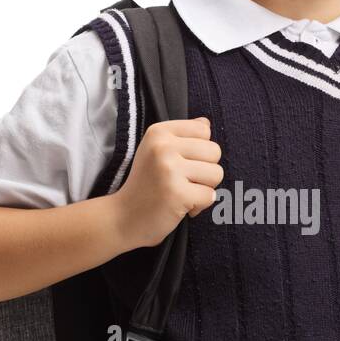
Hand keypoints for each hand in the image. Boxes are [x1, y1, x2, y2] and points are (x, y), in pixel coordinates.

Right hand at [113, 118, 222, 248]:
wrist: (123, 218)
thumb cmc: (145, 185)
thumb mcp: (155, 152)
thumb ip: (183, 136)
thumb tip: (206, 123)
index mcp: (159, 132)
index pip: (204, 130)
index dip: (200, 150)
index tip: (181, 163)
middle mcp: (163, 147)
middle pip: (214, 151)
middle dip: (205, 170)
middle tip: (183, 182)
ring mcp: (170, 170)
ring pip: (216, 174)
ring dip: (204, 188)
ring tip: (182, 193)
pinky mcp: (178, 193)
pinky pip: (210, 196)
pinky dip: (199, 206)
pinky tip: (180, 206)